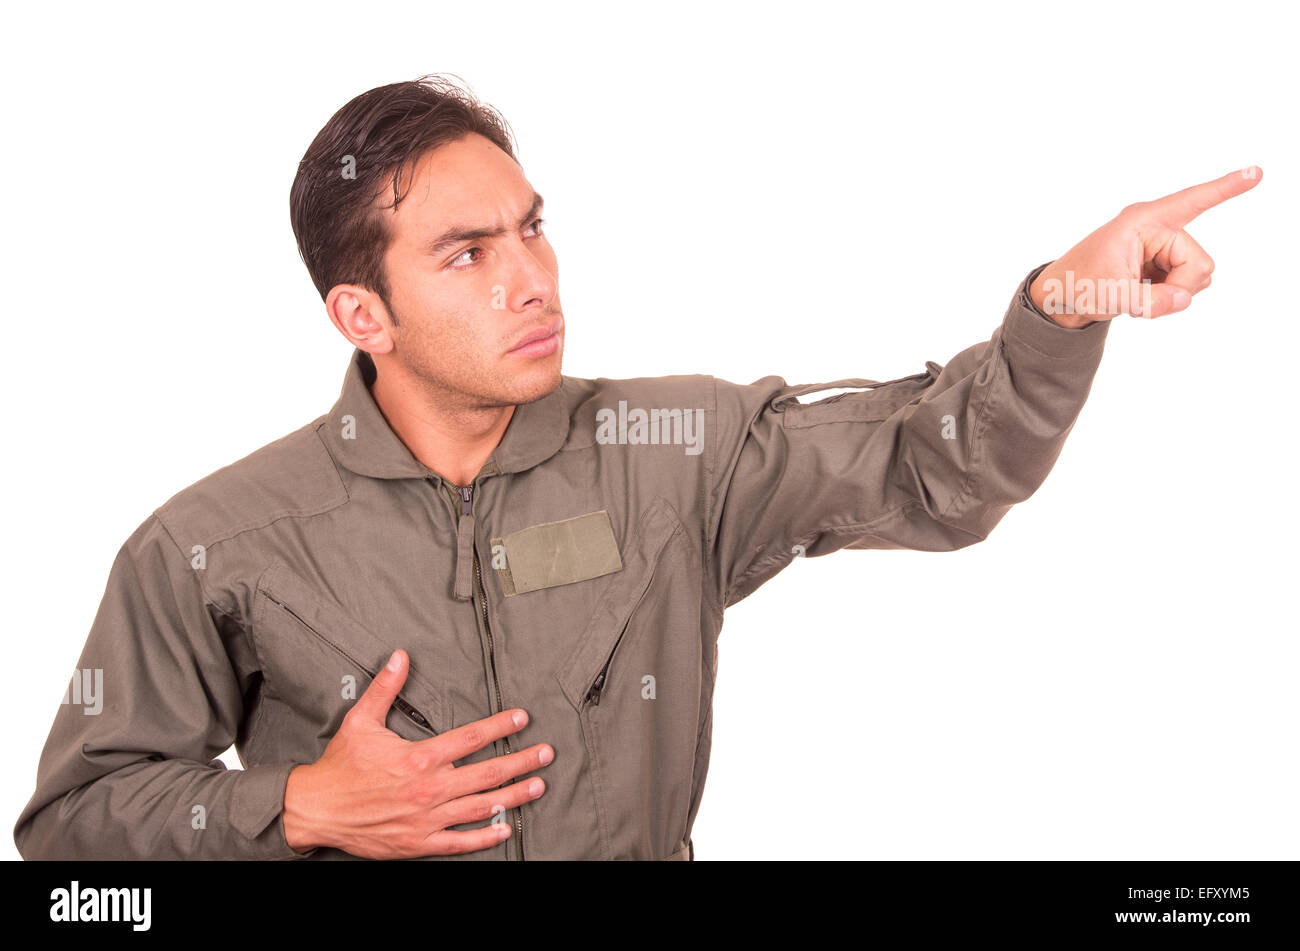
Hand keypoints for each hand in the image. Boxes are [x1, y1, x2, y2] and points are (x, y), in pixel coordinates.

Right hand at [282, 648, 551, 858]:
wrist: (316, 810)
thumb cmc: (339, 767)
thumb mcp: (360, 721)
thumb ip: (385, 688)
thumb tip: (401, 657)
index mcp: (419, 758)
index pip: (470, 738)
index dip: (499, 726)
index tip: (521, 718)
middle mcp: (429, 788)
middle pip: (486, 773)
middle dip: (520, 762)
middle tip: (546, 754)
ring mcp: (426, 818)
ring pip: (480, 807)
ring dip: (513, 796)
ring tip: (537, 787)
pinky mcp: (419, 842)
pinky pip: (459, 842)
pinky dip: (484, 837)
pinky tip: (505, 829)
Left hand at [1029, 166, 1262, 327]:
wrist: (1062, 294)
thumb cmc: (1079, 284)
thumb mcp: (1111, 296)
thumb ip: (1150, 301)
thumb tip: (1185, 299)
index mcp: (1144, 221)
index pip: (1192, 202)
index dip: (1225, 188)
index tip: (1255, 172)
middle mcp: (1158, 228)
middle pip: (1199, 263)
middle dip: (1180, 287)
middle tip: (1145, 298)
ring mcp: (1163, 245)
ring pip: (1197, 276)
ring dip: (1174, 293)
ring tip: (1138, 292)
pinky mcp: (1165, 261)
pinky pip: (1187, 284)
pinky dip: (1170, 296)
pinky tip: (1144, 291)